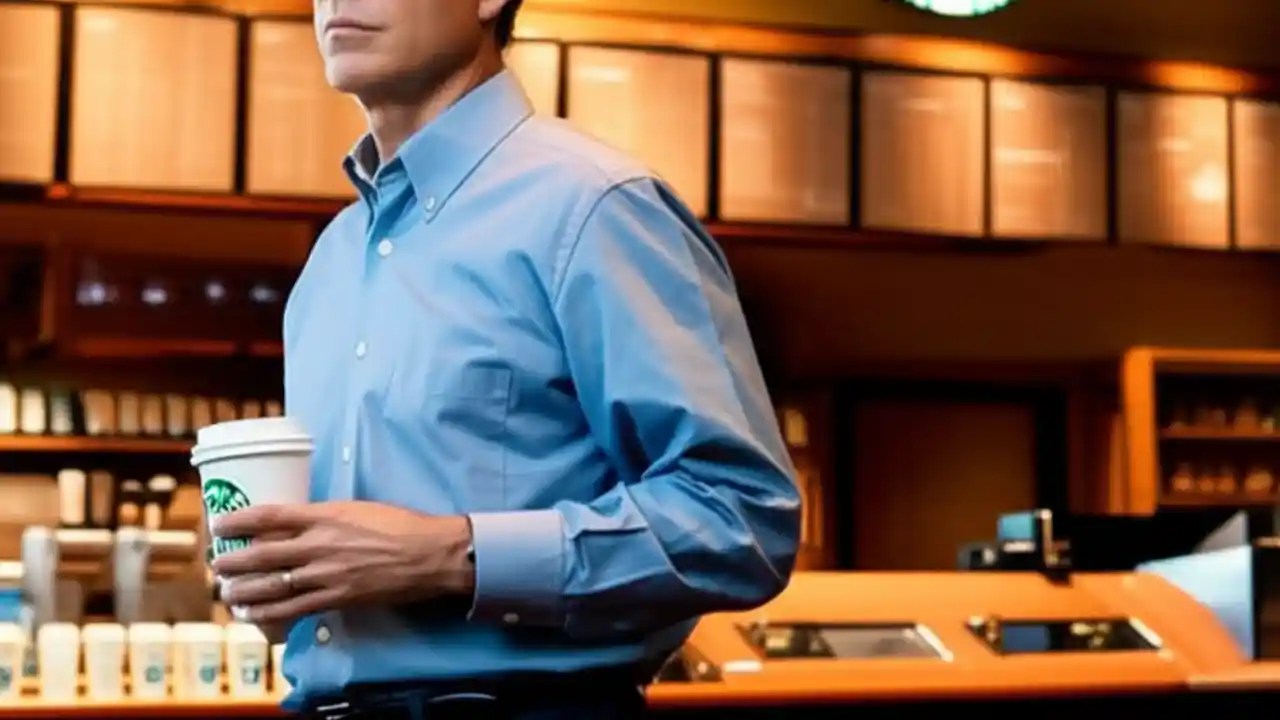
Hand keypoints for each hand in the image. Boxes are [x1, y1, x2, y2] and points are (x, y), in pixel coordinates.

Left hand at [210, 501, 473, 624]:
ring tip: (226, 593)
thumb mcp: (358, 509)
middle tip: (215, 564)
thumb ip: (325, 517)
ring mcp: (327, 574)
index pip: (271, 516)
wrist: (429, 554)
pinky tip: (252, 615)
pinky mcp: (337, 598)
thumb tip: (295, 526)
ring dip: (244, 591)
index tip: (219, 524)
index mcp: (326, 515)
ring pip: (273, 585)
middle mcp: (321, 545)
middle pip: (263, 554)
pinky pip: (294, 608)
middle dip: (233, 561)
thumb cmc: (399, 525)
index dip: (239, 520)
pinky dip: (269, 613)